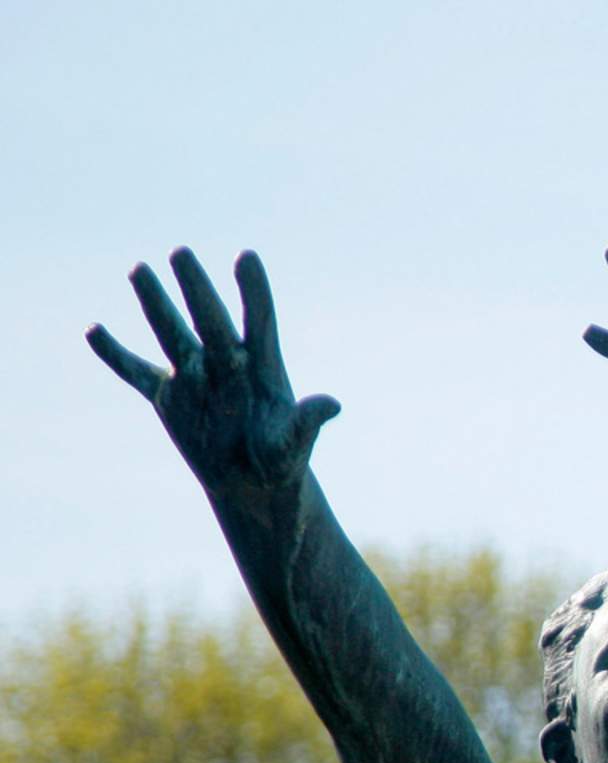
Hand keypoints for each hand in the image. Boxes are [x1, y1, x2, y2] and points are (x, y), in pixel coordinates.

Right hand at [86, 249, 339, 494]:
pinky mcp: (170, 396)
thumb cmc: (281, 460)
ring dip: (156, 304)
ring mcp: (196, 376)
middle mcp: (227, 362)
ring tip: (140, 269)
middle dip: (197, 289)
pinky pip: (137, 371)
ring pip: (172, 333)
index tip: (246, 256)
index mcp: (264, 367)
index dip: (254, 291)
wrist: (255, 483)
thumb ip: (306, 422)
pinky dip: (116, 355)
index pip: (259, 320)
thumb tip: (331, 404)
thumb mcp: (294, 444)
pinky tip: (94, 331)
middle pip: (210, 320)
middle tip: (181, 253)